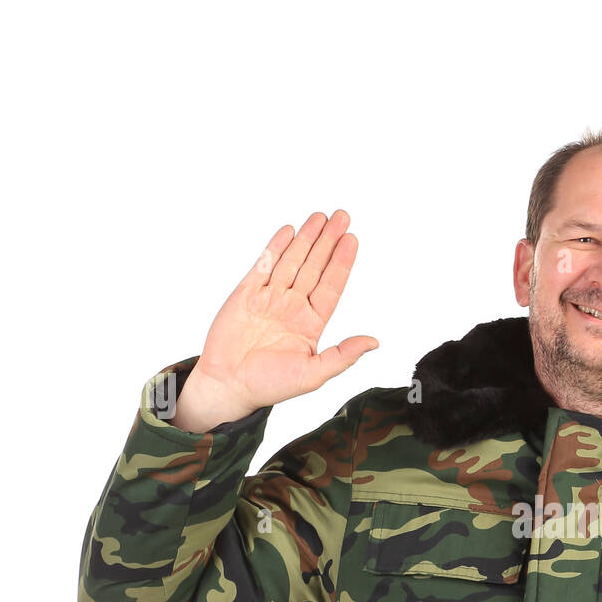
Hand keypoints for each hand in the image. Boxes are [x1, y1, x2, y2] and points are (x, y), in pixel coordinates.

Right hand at [173, 210, 378, 430]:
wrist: (228, 385)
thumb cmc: (270, 385)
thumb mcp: (313, 374)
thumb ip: (343, 355)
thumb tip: (374, 342)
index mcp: (310, 323)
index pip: (331, 286)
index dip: (341, 262)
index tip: (352, 240)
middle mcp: (292, 306)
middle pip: (314, 266)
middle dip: (328, 241)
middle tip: (342, 216)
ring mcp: (269, 298)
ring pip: (292, 261)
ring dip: (306, 239)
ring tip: (320, 217)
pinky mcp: (246, 294)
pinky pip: (264, 265)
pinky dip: (275, 248)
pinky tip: (289, 231)